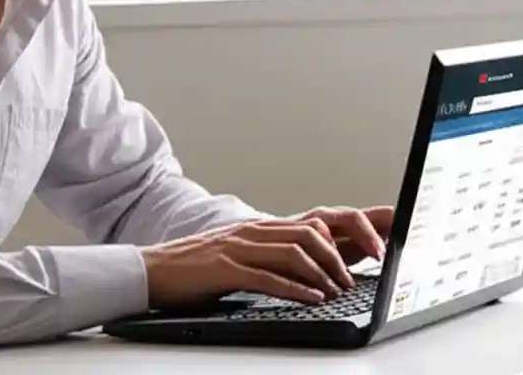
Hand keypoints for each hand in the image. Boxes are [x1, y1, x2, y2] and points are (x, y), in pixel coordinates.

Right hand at [139, 205, 393, 308]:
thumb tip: (309, 270)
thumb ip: (271, 256)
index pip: (313, 224)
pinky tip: (312, 299)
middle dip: (341, 255)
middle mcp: (254, 231)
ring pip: (294, 253)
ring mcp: (240, 247)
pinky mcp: (227, 268)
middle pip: (311, 234)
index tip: (368, 252)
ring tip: (339, 291)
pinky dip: (296, 289)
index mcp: (260, 227)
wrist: (154, 269)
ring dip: (322, 274)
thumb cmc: (197, 268)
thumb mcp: (240, 255)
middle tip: (357, 277)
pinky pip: (269, 277)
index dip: (343, 236)